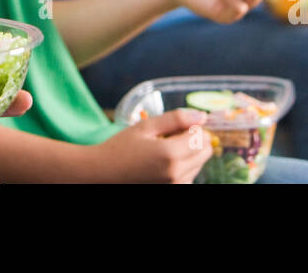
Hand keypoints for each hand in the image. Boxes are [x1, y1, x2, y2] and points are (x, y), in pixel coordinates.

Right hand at [94, 109, 215, 182]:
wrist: (103, 173)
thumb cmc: (121, 147)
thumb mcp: (146, 127)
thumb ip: (176, 119)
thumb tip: (202, 116)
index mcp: (170, 154)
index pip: (202, 137)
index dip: (193, 127)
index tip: (178, 125)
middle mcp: (176, 174)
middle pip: (205, 152)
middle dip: (194, 141)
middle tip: (171, 136)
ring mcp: (175, 186)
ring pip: (198, 165)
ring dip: (189, 155)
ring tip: (163, 150)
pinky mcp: (172, 192)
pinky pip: (189, 177)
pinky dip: (183, 168)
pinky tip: (164, 163)